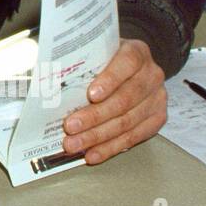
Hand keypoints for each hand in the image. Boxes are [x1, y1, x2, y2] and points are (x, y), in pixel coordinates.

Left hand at [62, 38, 167, 164]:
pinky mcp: (157, 118)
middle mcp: (151, 75)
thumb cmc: (108, 59)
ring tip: (75, 145)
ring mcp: (157, 98)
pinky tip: (93, 154)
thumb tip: (48, 79)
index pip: (126, 64)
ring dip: (98, 137)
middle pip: (124, 99)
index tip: (91, 95)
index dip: (109, 80)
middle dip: (94, 116)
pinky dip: (110, 148)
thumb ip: (84, 63)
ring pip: (127, 122)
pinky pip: (134, 138)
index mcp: (137, 52)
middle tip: (70, 127)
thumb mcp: (99, 52)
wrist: (135, 67)